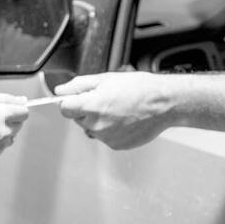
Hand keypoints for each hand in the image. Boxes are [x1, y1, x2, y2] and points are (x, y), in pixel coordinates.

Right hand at [0, 90, 29, 158]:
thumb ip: (7, 98)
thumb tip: (23, 100)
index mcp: (5, 114)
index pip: (24, 112)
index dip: (17, 109)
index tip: (10, 109)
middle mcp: (7, 130)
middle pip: (20, 124)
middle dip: (11, 120)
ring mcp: (2, 143)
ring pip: (12, 135)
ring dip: (5, 130)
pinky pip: (3, 144)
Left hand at [54, 72, 171, 149]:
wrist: (164, 103)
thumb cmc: (139, 88)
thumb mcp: (105, 79)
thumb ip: (78, 85)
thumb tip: (60, 91)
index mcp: (91, 106)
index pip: (64, 108)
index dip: (71, 101)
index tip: (79, 98)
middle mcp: (96, 125)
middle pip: (78, 119)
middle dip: (87, 109)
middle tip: (107, 99)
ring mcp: (106, 137)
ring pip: (92, 128)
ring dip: (99, 120)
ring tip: (119, 109)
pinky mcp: (116, 145)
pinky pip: (105, 137)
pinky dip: (111, 129)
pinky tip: (124, 119)